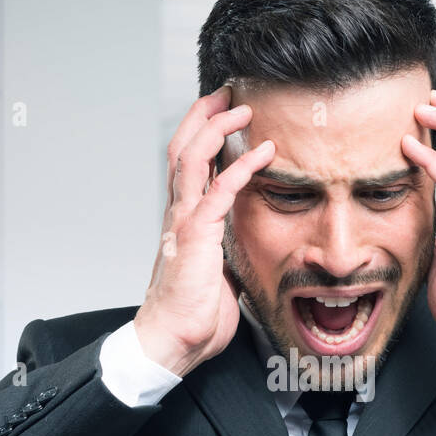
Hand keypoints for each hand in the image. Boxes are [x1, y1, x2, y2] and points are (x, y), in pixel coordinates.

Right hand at [134, 86, 275, 376]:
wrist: (172, 343)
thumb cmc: (193, 315)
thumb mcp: (217, 274)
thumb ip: (226, 251)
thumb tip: (242, 246)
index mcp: (184, 220)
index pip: (188, 163)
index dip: (203, 132)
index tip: (225, 112)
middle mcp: (179, 213)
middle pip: (184, 146)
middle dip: (204, 114)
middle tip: (229, 91)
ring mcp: (184, 223)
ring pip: (193, 158)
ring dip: (218, 128)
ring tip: (243, 107)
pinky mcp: (196, 238)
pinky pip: (218, 192)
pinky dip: (241, 167)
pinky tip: (262, 153)